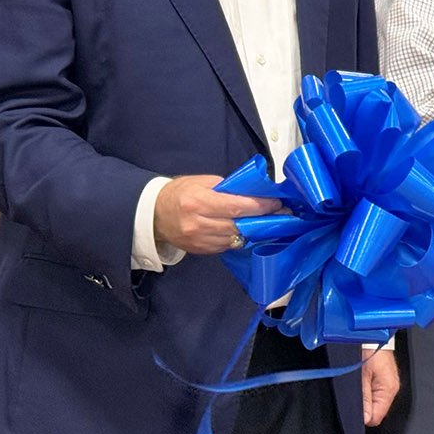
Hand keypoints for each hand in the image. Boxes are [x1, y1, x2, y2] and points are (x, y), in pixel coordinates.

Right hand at [154, 175, 283, 253]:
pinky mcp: (200, 251)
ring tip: (266, 221)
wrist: (152, 214)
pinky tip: (245, 230)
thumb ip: (226, 188)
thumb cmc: (179, 193)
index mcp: (198, 202)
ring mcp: (199, 240)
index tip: (277, 203)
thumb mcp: (201, 182)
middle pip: (239, 225)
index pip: (236, 207)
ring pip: (235, 238)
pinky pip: (226, 246)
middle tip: (281, 213)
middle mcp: (198, 224)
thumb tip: (252, 192)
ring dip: (252, 230)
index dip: (260, 206)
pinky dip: (238, 238)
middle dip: (262, 219)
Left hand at [361, 347, 400, 425]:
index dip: (363, 416)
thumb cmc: (368, 350)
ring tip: (358, 384)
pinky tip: (362, 381)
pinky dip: (368, 390)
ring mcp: (390, 383)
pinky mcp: (386, 378)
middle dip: (364, 407)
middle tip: (354, 392)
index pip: (376, 417)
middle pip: (376, 411)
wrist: (372, 334)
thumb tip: (365, 418)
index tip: (354, 407)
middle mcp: (392, 388)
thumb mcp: (361, 376)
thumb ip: (363, 399)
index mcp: (388, 389)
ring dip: (365, 398)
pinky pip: (376, 392)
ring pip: (376, 402)